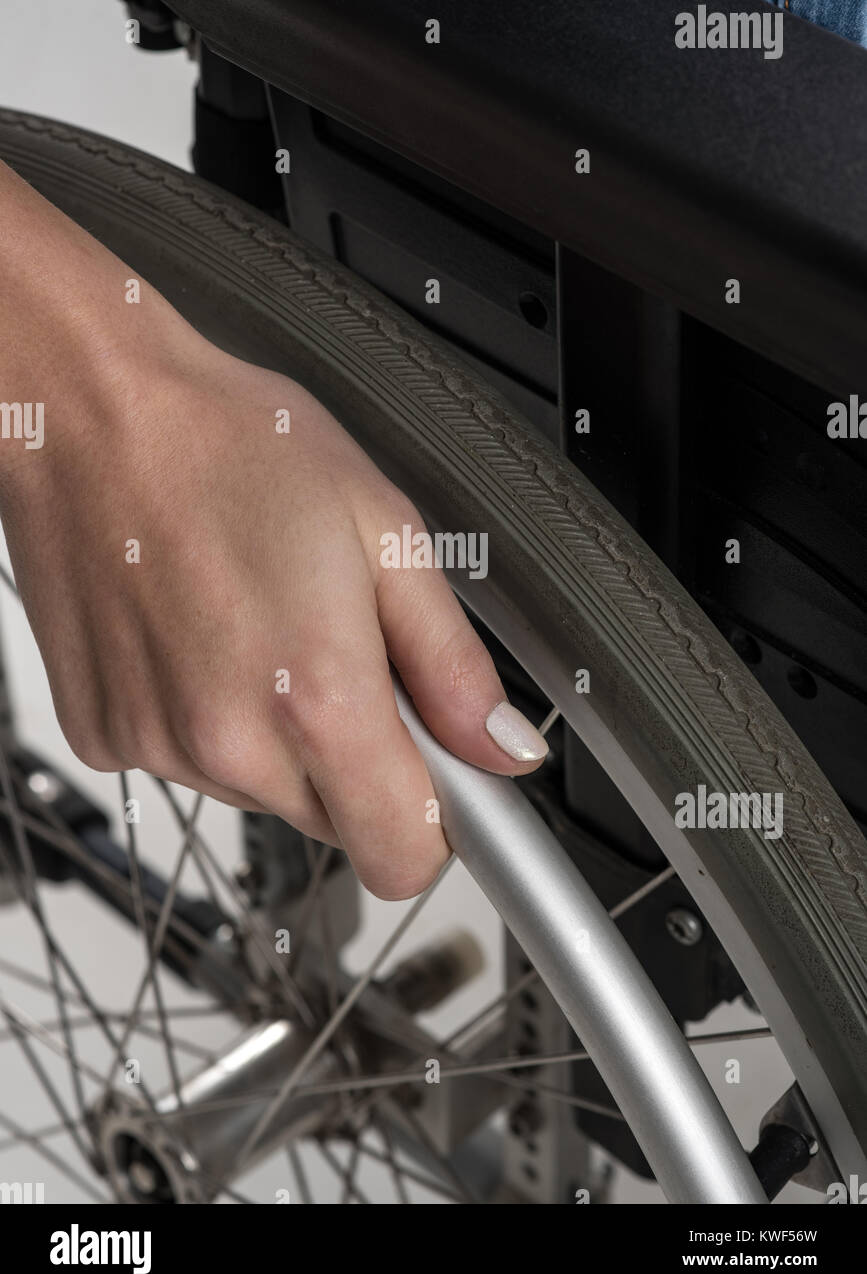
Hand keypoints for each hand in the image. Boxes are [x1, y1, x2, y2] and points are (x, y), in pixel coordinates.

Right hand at [0, 173, 546, 897]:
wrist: (93, 413)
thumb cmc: (234, 449)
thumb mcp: (387, 535)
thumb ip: (453, 666)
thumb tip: (502, 751)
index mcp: (316, 701)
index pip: (402, 860)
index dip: (436, 824)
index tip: (437, 774)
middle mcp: (229, 746)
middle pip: (334, 822)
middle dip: (355, 756)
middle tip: (337, 649)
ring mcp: (155, 745)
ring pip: (260, 792)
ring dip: (277, 734)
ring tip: (259, 624)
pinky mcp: (102, 734)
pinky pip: (185, 763)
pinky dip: (206, 718)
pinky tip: (199, 635)